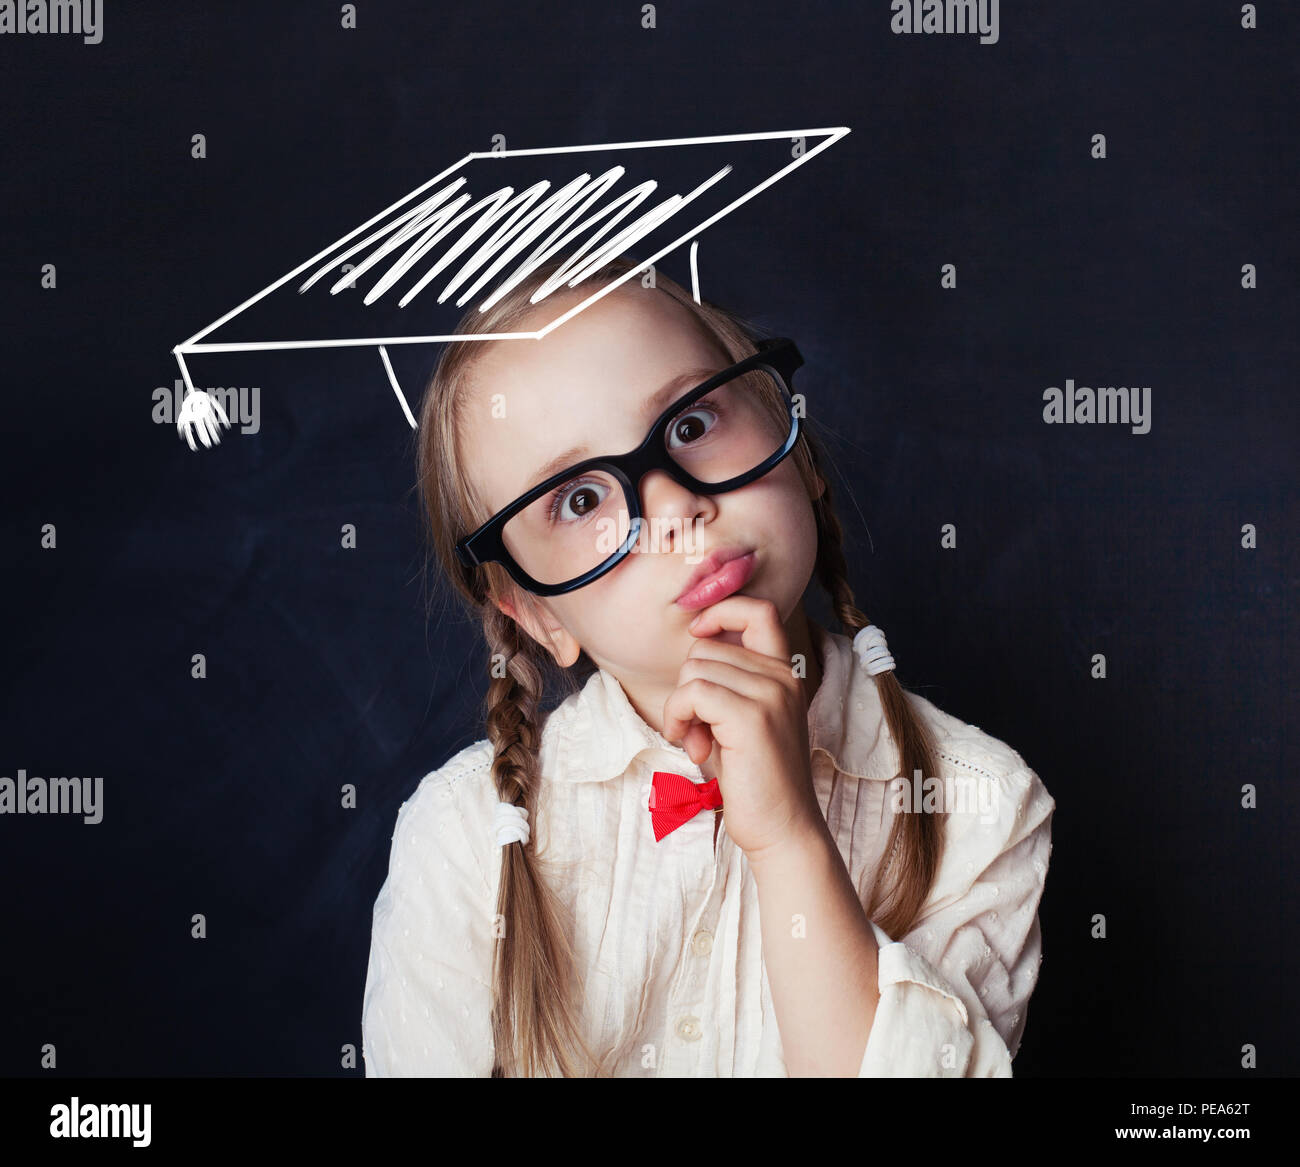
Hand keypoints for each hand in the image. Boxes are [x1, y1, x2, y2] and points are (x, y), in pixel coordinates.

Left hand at [662, 595, 823, 857]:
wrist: (783, 830)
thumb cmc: (755, 780)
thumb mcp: (743, 720)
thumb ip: (728, 683)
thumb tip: (694, 647)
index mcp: (785, 673)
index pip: (758, 610)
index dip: (720, 610)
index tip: (698, 639)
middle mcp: (782, 677)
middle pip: (706, 647)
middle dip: (687, 686)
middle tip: (697, 728)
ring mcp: (770, 695)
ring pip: (694, 668)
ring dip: (680, 707)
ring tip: (698, 742)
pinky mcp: (751, 718)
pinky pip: (692, 693)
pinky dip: (677, 717)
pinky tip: (691, 746)